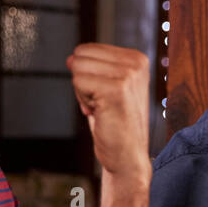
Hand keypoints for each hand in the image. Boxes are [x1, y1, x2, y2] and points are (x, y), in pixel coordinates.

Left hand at [66, 43, 151, 183]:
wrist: (127, 156)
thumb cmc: (116, 125)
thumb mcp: (107, 88)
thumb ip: (93, 69)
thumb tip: (70, 58)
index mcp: (137, 59)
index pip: (88, 50)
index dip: (88, 75)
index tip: (105, 96)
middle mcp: (136, 63)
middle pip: (81, 56)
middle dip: (84, 82)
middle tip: (102, 104)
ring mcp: (128, 75)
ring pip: (78, 68)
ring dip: (83, 93)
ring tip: (103, 109)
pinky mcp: (117, 89)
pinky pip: (78, 82)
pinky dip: (83, 101)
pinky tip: (101, 114)